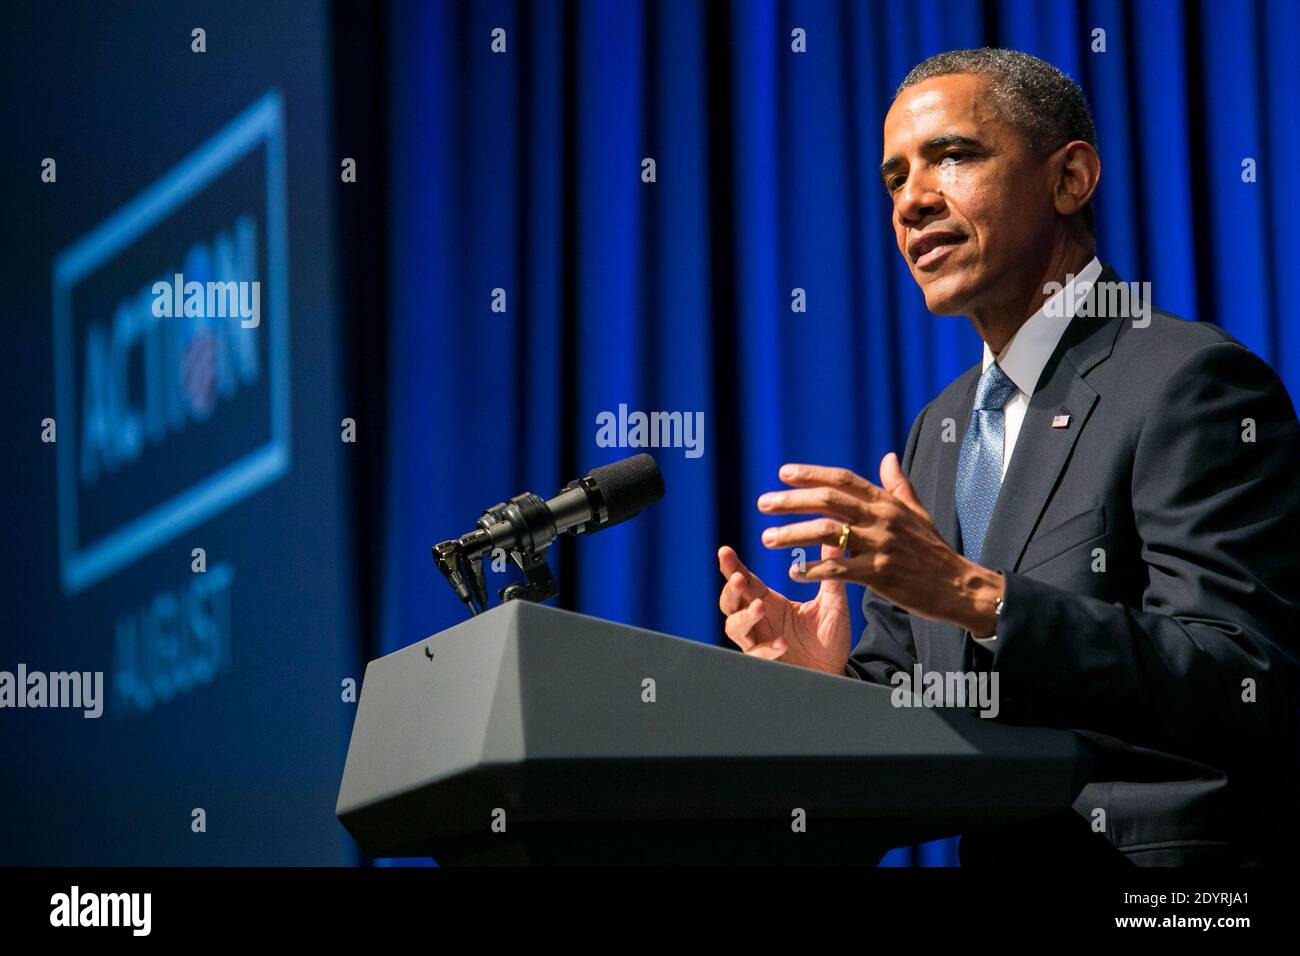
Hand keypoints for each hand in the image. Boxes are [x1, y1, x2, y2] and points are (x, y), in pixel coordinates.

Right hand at [717, 544, 851, 674]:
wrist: (837, 670)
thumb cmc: (831, 636)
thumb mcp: (834, 602)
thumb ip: (829, 573)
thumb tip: (835, 540)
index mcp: (770, 601)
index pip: (746, 580)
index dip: (732, 566)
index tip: (724, 551)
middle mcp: (759, 620)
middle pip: (730, 602)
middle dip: (730, 589)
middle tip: (739, 579)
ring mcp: (758, 641)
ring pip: (734, 627)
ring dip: (743, 616)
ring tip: (760, 607)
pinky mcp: (766, 663)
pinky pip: (756, 654)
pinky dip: (767, 648)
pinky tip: (783, 643)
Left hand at [756, 453, 1003, 634]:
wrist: (958, 587)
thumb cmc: (934, 550)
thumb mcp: (917, 513)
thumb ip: (897, 486)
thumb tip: (887, 457)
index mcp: (887, 502)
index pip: (843, 480)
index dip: (811, 474)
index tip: (782, 473)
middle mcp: (883, 519)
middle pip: (829, 501)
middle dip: (792, 501)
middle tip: (763, 503)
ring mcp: (881, 546)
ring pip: (828, 534)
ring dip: (793, 534)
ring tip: (767, 538)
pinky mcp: (881, 575)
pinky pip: (838, 570)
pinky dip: (812, 570)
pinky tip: (792, 571)